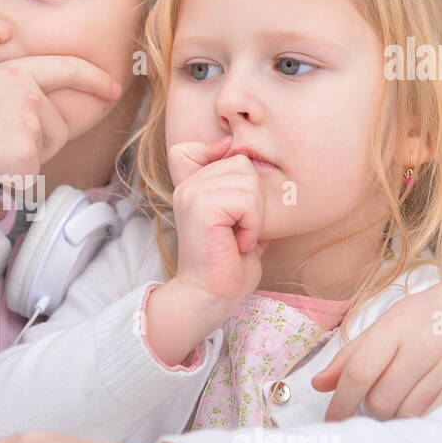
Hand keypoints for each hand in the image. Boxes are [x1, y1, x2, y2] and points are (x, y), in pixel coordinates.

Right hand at [0, 38, 120, 183]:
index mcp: (15, 72)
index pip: (67, 69)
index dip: (93, 78)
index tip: (112, 87)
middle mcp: (30, 95)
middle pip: (57, 127)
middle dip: (36, 140)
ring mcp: (31, 125)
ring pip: (45, 152)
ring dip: (22, 158)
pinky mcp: (28, 156)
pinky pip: (30, 175)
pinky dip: (10, 178)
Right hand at [167, 137, 268, 304]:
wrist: (210, 296)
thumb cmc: (228, 264)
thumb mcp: (237, 219)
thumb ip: (239, 191)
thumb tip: (251, 159)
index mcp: (190, 186)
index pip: (195, 146)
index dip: (220, 155)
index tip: (231, 192)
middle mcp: (187, 186)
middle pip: (242, 162)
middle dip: (254, 200)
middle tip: (239, 230)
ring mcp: (191, 194)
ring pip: (248, 181)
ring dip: (254, 216)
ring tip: (237, 238)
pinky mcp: (201, 207)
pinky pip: (247, 201)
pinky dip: (252, 225)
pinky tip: (237, 243)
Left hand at [316, 270, 441, 420]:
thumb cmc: (428, 317)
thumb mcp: (387, 325)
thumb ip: (352, 355)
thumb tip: (318, 385)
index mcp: (395, 327)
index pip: (359, 373)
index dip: (340, 403)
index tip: (333, 421)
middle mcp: (423, 344)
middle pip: (381, 399)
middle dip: (370, 412)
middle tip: (374, 408)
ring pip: (408, 412)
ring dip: (397, 417)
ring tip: (400, 405)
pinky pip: (439, 414)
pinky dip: (424, 420)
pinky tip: (421, 413)